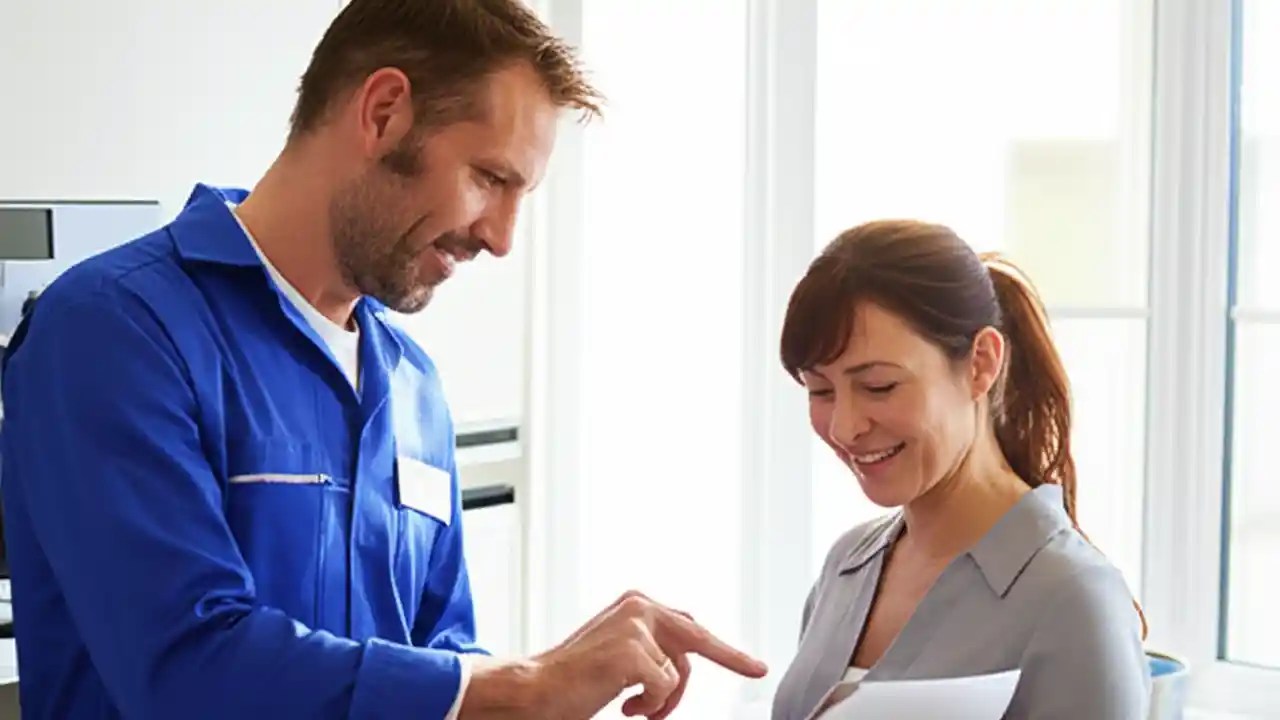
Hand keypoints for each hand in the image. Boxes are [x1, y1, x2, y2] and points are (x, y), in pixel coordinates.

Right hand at [529, 590, 767, 718]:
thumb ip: (653, 646)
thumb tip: (686, 658)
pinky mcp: (633, 651)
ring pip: (678, 674)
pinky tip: (622, 707)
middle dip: (689, 684)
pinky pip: (664, 688)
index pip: (692, 626)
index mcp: (637, 603)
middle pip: (695, 648)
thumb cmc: (575, 680)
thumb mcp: (620, 654)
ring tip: (631, 709)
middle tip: (683, 702)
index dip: (726, 652)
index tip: (756, 668)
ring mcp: (637, 626)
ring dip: (660, 701)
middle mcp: (641, 606)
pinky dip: (649, 706)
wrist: (535, 690)